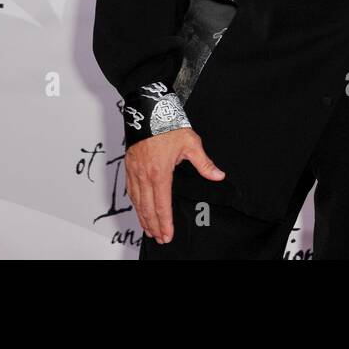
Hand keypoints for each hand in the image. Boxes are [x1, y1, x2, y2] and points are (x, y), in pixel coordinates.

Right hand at [124, 128, 223, 244]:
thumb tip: (219, 175)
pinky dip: (135, 204)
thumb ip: (204, 163)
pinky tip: (138, 209)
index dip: (165, 222)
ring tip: (149, 230)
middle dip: (154, 225)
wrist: (148, 109)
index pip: (162, 204)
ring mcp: (134, 171)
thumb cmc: (168, 124)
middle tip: (159, 238)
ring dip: (143, 217)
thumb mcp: (191, 143)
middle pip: (148, 207)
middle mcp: (144, 175)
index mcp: (160, 172)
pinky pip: (130, 190)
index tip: (168, 234)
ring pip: (137, 201)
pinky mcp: (129, 165)